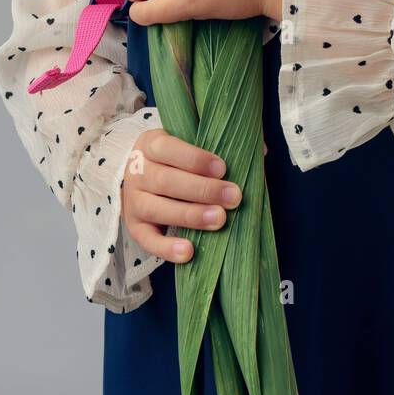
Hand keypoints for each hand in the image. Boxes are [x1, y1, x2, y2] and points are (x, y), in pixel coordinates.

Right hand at [122, 128, 267, 263]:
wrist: (139, 176)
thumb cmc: (175, 158)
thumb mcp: (189, 143)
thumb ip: (221, 144)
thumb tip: (260, 151)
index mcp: (151, 144)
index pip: (169, 148)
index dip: (196, 159)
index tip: (223, 168)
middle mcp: (138, 172)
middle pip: (166, 180)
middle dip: (203, 189)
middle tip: (234, 197)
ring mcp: (133, 201)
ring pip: (157, 209)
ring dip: (191, 216)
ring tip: (219, 220)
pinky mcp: (134, 227)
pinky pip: (148, 241)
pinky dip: (167, 248)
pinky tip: (189, 251)